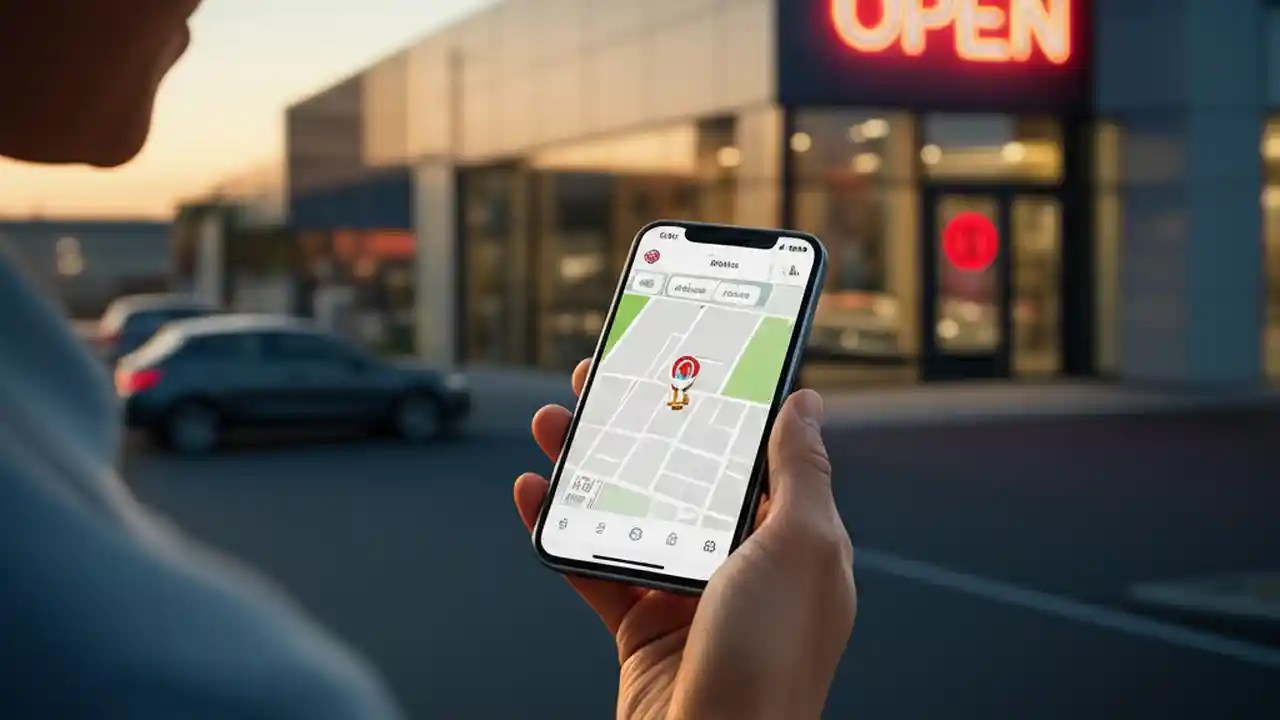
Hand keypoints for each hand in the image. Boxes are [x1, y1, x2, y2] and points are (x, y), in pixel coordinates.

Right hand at [514, 360, 855, 719]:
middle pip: (683, 476)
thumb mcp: (800, 548)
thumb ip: (800, 472)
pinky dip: (560, 530)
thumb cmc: (769, 663)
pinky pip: (594, 566)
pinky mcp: (642, 630)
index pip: (753, 455)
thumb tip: (806, 404)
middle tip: (602, 383)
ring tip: (555, 426)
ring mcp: (690, 598)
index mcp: (791, 541)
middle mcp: (743, 566)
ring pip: (631, 513)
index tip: (682, 363)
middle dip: (639, 426)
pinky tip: (534, 496)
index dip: (716, 406)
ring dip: (588, 467)